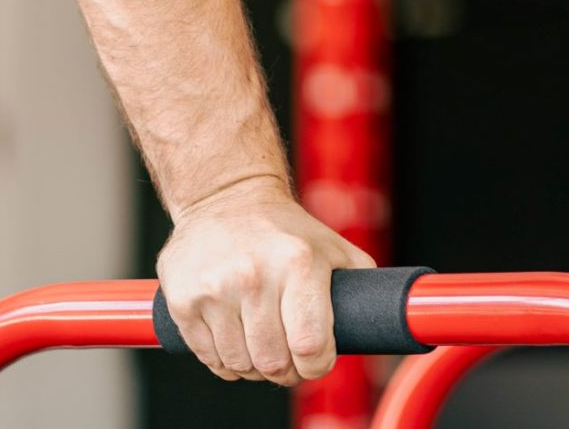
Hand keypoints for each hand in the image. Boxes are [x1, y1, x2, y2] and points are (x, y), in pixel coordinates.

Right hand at [157, 175, 374, 385]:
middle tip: (290, 361)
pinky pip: (208, 358)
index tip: (317, 363)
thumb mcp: (332, 246)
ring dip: (255, 368)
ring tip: (262, 348)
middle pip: (274, 363)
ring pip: (240, 365)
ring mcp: (214, 289)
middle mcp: (254, 276)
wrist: (225, 197)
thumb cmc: (285, 229)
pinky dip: (225, 361)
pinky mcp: (182, 300)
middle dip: (287, 372)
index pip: (310, 345)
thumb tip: (385, 319)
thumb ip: (360, 282)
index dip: (317, 366)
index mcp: (298, 263)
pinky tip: (236, 341)